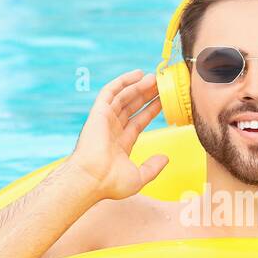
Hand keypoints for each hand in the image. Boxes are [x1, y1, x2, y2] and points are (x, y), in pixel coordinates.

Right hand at [67, 70, 168, 199]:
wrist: (92, 178)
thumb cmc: (111, 183)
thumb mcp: (138, 177)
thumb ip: (153, 167)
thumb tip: (165, 158)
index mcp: (120, 144)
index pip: (138, 122)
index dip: (151, 110)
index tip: (163, 100)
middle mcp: (111, 130)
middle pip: (131, 107)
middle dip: (146, 95)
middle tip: (161, 84)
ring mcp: (104, 120)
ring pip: (123, 97)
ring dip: (138, 86)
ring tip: (154, 77)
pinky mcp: (98, 112)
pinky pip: (111, 92)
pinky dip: (123, 81)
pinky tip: (138, 75)